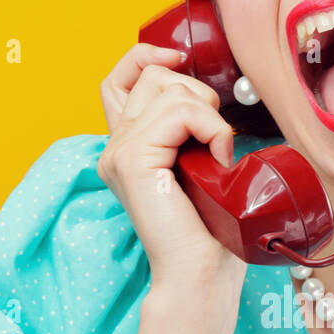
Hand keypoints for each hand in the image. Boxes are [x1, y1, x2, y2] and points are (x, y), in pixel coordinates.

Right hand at [97, 42, 246, 293]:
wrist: (199, 275)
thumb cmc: (211, 233)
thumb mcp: (200, 167)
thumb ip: (189, 132)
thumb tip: (207, 99)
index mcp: (127, 149)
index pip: (119, 79)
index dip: (147, 57)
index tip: (180, 59)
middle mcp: (115, 147)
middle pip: (154, 77)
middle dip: (198, 95)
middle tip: (215, 141)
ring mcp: (119, 151)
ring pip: (171, 89)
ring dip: (209, 116)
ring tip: (217, 159)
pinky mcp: (131, 158)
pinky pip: (181, 112)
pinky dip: (212, 129)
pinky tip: (219, 161)